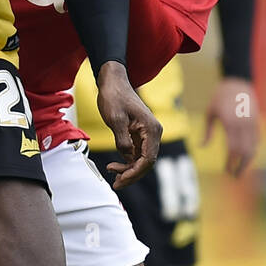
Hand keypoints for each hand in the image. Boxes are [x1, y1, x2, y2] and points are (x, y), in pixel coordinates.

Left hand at [96, 61, 161, 188]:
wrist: (112, 82)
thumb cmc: (114, 97)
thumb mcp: (115, 119)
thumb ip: (122, 140)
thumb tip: (127, 156)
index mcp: (151, 129)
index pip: (148, 158)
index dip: (135, 171)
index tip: (120, 178)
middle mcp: (153, 133)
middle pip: (147, 162)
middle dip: (132, 174)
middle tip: (116, 183)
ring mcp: (147, 134)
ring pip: (142, 160)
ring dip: (129, 169)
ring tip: (112, 173)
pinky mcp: (139, 135)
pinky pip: (137, 154)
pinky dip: (127, 162)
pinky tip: (115, 166)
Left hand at [203, 77, 259, 176]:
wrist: (238, 82)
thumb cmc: (219, 98)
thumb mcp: (210, 113)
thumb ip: (207, 131)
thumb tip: (201, 147)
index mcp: (229, 121)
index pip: (231, 148)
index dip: (230, 162)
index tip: (226, 171)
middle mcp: (242, 123)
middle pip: (244, 150)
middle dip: (239, 166)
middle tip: (234, 176)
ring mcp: (252, 122)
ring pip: (253, 147)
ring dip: (247, 161)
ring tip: (240, 170)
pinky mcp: (257, 121)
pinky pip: (257, 139)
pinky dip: (253, 150)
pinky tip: (246, 158)